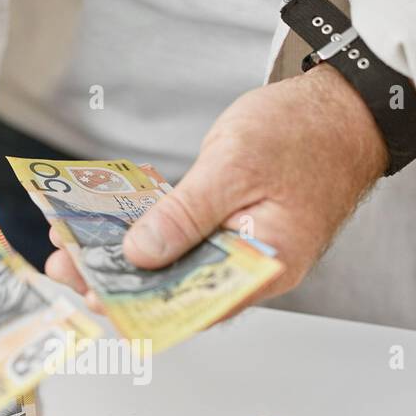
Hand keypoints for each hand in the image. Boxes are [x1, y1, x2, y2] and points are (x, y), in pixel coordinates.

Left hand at [45, 66, 387, 313]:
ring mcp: (246, 252)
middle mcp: (254, 271)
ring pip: (179, 269)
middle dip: (121, 284)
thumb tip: (142, 254)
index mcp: (264, 268)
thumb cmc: (308, 132)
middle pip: (178, 292)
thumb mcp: (234, 166)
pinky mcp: (236, 232)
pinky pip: (189, 245)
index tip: (92, 300)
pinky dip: (155, 237)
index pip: (190, 307)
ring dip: (132, 261)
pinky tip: (119, 231)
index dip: (136, 309)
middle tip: (71, 270)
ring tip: (82, 251)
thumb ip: (185, 215)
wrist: (345, 107)